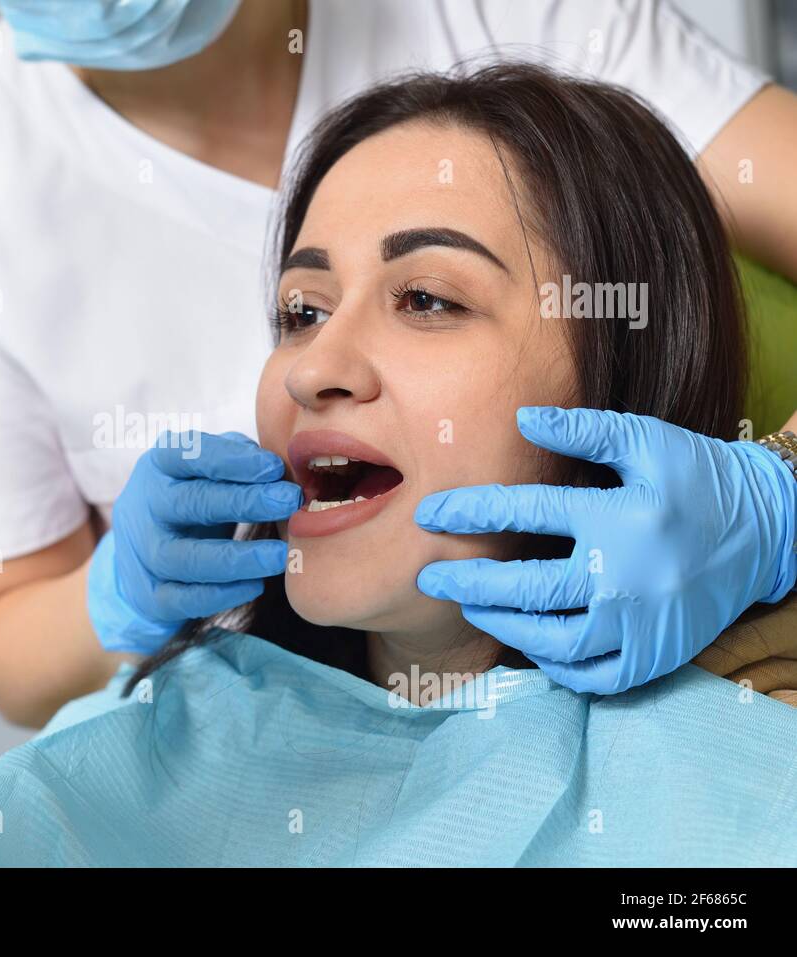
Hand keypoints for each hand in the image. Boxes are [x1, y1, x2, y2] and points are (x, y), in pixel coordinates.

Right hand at [87, 431, 301, 653]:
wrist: (141, 553)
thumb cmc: (190, 500)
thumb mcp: (204, 470)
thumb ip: (238, 458)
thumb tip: (280, 468)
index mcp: (159, 465)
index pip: (187, 454)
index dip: (230, 460)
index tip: (273, 468)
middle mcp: (145, 505)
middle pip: (189, 502)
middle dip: (242, 501)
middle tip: (288, 501)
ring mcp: (143, 552)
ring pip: (185, 558)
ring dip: (236, 558)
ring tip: (279, 555)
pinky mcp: (148, 595)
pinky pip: (183, 599)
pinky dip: (221, 595)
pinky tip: (255, 586)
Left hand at [414, 407, 796, 693]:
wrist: (771, 528)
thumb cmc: (700, 477)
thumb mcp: (649, 441)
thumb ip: (584, 430)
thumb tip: (522, 419)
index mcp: (618, 518)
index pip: (526, 512)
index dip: (470, 511)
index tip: (430, 514)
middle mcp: (626, 576)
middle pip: (529, 589)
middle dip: (469, 584)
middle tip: (430, 579)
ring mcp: (641, 623)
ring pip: (555, 641)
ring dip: (504, 626)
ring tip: (473, 608)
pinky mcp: (656, 654)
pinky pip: (594, 676)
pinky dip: (556, 667)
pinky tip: (532, 645)